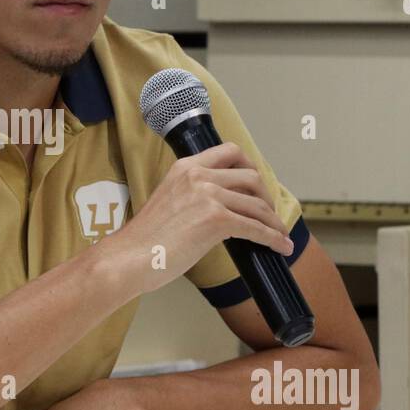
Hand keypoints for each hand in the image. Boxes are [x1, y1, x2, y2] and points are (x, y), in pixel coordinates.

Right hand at [98, 141, 293, 296]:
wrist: (128, 257)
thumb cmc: (144, 240)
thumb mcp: (167, 201)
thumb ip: (191, 195)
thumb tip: (219, 208)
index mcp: (184, 167)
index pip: (229, 152)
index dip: (250, 167)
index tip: (256, 185)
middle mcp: (197, 175)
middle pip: (250, 176)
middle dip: (266, 196)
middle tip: (268, 213)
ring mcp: (208, 196)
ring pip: (257, 204)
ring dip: (273, 222)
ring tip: (279, 234)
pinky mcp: (216, 220)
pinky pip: (256, 228)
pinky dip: (273, 238)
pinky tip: (280, 247)